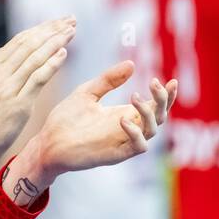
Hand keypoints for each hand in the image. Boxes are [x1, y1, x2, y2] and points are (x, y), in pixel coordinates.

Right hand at [0, 16, 75, 174]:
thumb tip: (5, 56)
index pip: (19, 40)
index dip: (40, 29)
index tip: (56, 23)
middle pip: (29, 43)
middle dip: (52, 29)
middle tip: (70, 19)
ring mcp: (8, 87)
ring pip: (35, 57)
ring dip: (56, 41)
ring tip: (71, 31)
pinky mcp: (18, 104)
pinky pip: (38, 78)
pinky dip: (52, 63)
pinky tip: (64, 52)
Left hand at [14, 62, 175, 187]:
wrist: (47, 142)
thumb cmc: (66, 119)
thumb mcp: (88, 92)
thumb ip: (109, 80)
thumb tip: (131, 64)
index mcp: (125, 114)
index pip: (154, 106)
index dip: (166, 95)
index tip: (171, 80)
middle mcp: (128, 129)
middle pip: (159, 117)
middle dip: (162, 100)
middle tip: (154, 83)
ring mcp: (123, 142)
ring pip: (151, 131)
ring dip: (148, 113)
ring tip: (134, 95)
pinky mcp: (115, 154)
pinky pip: (137, 147)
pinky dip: (136, 133)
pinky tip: (123, 119)